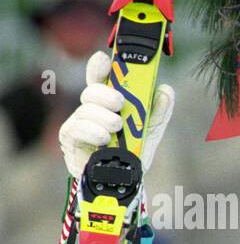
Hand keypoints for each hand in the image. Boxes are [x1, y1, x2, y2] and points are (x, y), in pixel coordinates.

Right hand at [58, 51, 173, 178]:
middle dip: (105, 93)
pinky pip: (75, 128)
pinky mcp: (69, 140)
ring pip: (85, 109)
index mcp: (108, 104)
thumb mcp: (151, 131)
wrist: (125, 184)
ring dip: (103, 117)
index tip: (104, 59)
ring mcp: (78, 124)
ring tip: (116, 128)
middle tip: (120, 103)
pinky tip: (104, 138)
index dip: (99, 67)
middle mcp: (91, 110)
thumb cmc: (133, 154)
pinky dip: (92, 131)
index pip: (100, 79)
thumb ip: (159, 112)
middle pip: (91, 91)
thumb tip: (165, 89)